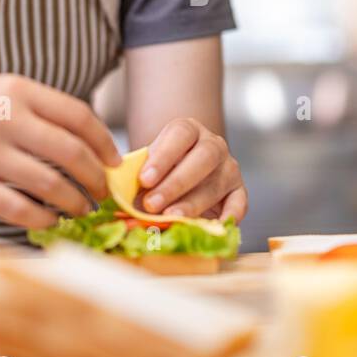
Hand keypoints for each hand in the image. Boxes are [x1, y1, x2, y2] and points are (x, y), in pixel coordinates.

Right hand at [0, 75, 120, 228]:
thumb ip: (41, 111)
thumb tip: (93, 147)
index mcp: (15, 89)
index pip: (78, 116)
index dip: (104, 143)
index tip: (114, 162)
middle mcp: (0, 117)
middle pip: (71, 153)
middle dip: (95, 178)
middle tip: (102, 192)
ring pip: (49, 185)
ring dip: (75, 203)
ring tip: (82, 208)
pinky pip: (18, 209)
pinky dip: (44, 219)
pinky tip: (51, 219)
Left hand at [133, 118, 247, 220]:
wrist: (184, 175)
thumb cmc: (161, 171)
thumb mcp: (147, 167)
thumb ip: (134, 178)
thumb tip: (117, 199)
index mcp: (189, 130)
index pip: (180, 134)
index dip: (163, 156)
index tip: (144, 179)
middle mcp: (214, 145)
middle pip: (203, 157)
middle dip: (176, 183)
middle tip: (152, 204)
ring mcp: (229, 168)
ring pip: (217, 182)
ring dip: (192, 202)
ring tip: (170, 217)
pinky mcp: (239, 191)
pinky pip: (240, 203)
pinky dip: (230, 215)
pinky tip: (213, 226)